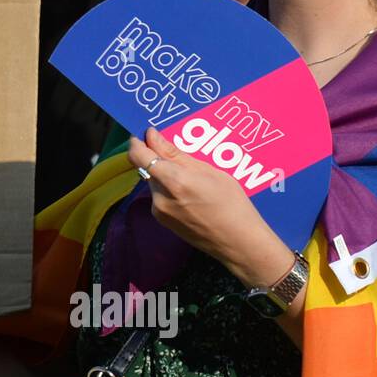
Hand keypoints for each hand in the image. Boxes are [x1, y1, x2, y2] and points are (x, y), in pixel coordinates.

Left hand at [128, 128, 291, 287]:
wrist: (238, 243)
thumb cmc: (232, 203)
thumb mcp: (209, 172)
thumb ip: (176, 154)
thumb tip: (152, 136)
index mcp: (174, 182)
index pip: (139, 156)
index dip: (138, 142)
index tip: (147, 133)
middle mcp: (160, 198)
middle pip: (147, 169)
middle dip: (158, 159)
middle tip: (181, 155)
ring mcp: (159, 212)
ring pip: (153, 183)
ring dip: (164, 175)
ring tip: (192, 178)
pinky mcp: (162, 221)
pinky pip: (159, 197)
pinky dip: (169, 189)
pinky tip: (190, 194)